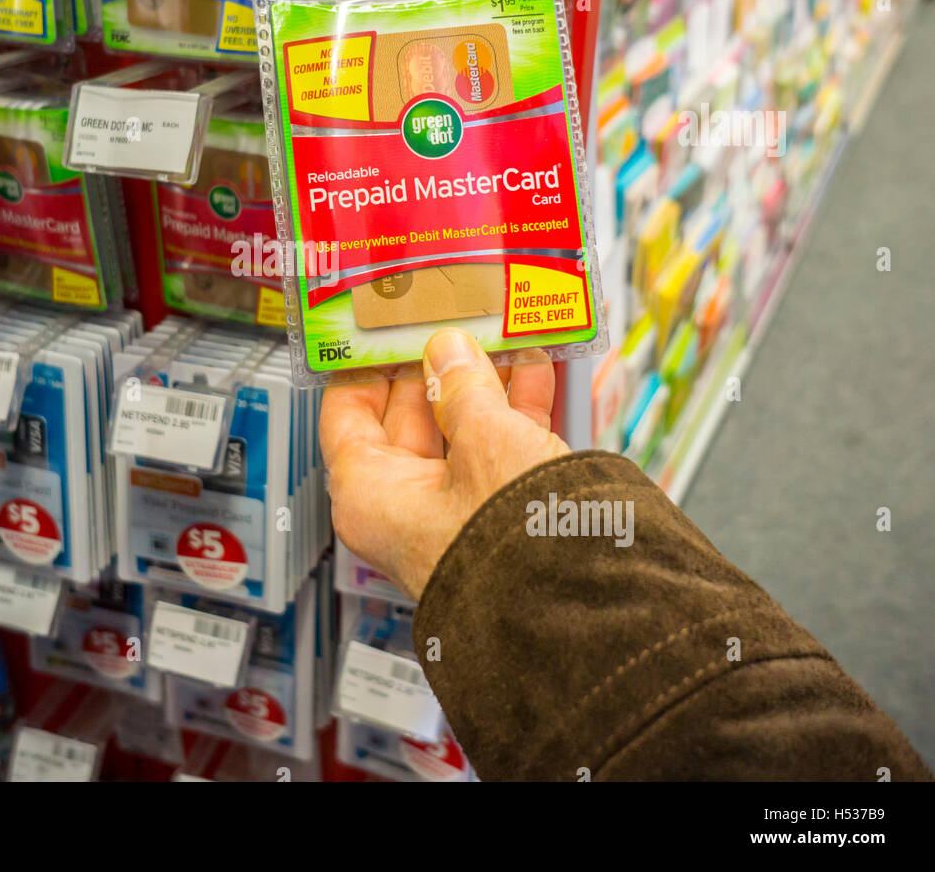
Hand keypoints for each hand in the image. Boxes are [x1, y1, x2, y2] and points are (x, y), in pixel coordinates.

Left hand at [321, 328, 569, 599]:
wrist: (589, 618)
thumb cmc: (514, 555)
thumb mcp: (486, 441)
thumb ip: (464, 386)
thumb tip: (449, 352)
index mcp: (371, 496)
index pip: (347, 413)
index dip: (366, 362)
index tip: (384, 325)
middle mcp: (406, 510)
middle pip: (409, 417)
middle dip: (437, 366)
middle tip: (452, 320)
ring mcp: (455, 516)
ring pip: (460, 432)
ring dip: (482, 383)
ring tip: (500, 335)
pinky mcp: (500, 521)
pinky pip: (498, 453)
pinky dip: (515, 411)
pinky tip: (534, 372)